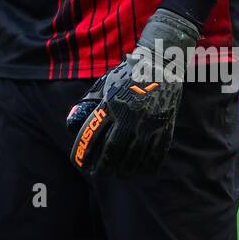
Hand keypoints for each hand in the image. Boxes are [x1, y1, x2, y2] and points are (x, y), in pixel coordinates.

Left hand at [65, 9, 199, 176]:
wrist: (160, 64)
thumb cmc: (127, 74)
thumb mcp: (105, 83)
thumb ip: (90, 102)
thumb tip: (73, 122)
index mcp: (112, 104)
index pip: (93, 135)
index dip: (85, 153)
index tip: (80, 163)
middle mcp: (130, 116)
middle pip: (114, 151)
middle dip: (104, 167)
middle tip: (99, 174)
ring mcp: (149, 123)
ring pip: (135, 157)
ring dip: (125, 170)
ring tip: (118, 174)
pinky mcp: (165, 126)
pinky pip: (156, 154)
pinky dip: (147, 166)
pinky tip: (140, 170)